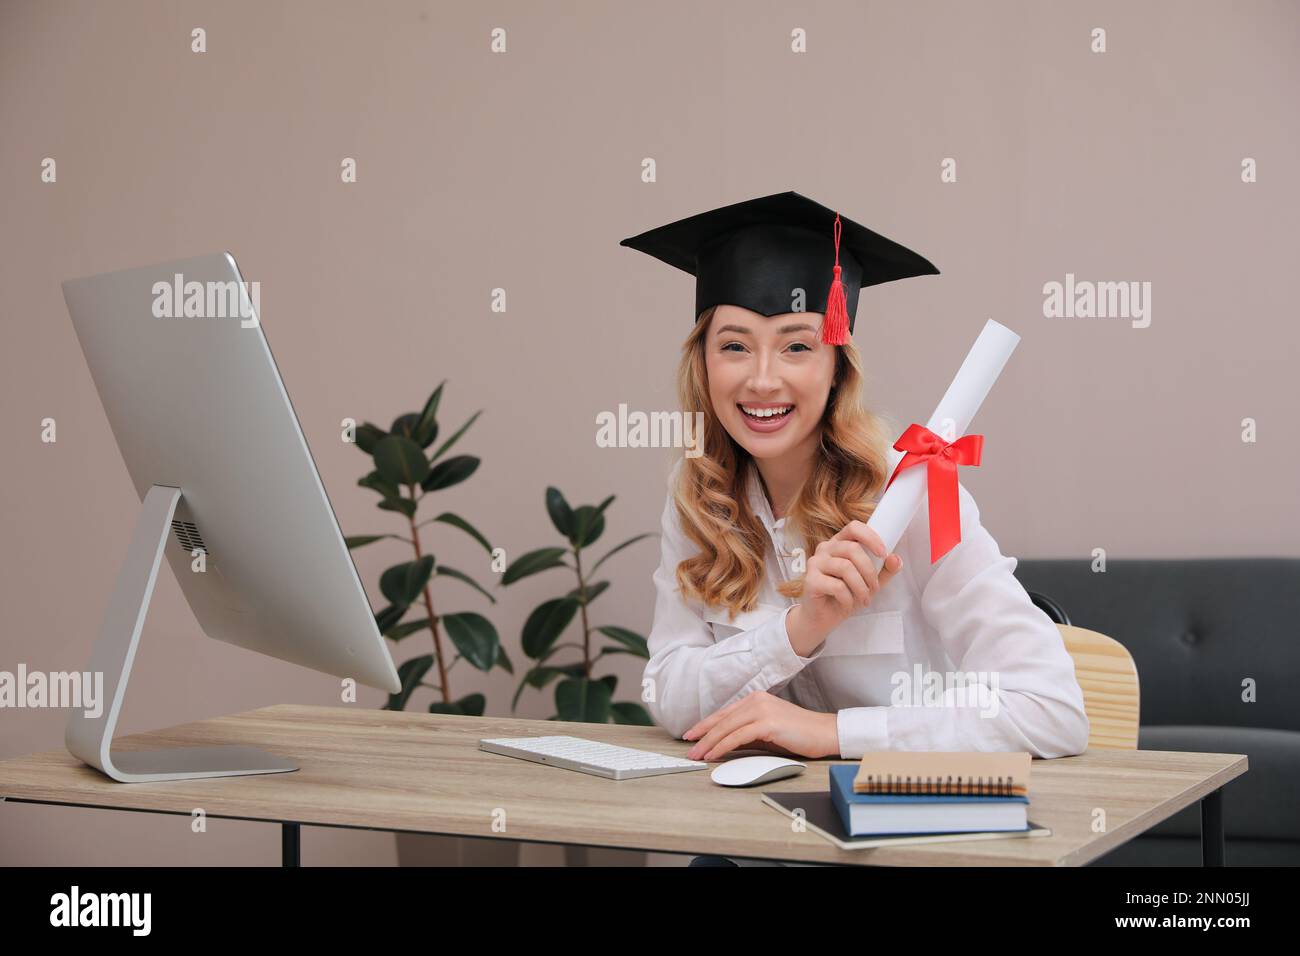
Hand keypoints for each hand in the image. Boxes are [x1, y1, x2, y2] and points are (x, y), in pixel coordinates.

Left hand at [683, 691, 838, 760]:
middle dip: (702, 735)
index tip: (692, 735)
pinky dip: (722, 746)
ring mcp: (761, 710)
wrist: (824, 733)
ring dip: (708, 743)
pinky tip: (713, 755)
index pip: (724, 713)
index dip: (706, 725)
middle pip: (722, 720)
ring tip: (697, 755)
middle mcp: (756, 700)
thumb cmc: (799, 735)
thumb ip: (747, 734)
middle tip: (688, 748)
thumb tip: (724, 744)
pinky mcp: (767, 723)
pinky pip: (738, 736)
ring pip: (726, 727)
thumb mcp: (767, 733)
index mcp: (755, 699)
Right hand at [788, 520, 902, 654]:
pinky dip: (848, 598)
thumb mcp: (870, 582)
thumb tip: (896, 558)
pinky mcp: (810, 581)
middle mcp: (825, 549)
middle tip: (875, 588)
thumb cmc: (845, 596)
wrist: (823, 618)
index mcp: (839, 544)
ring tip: (864, 599)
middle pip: (852, 548)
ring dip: (861, 587)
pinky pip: (837, 586)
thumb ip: (885, 570)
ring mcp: (815, 563)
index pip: (853, 528)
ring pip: (845, 567)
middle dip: (869, 571)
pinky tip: (847, 604)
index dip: (870, 537)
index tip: (883, 553)